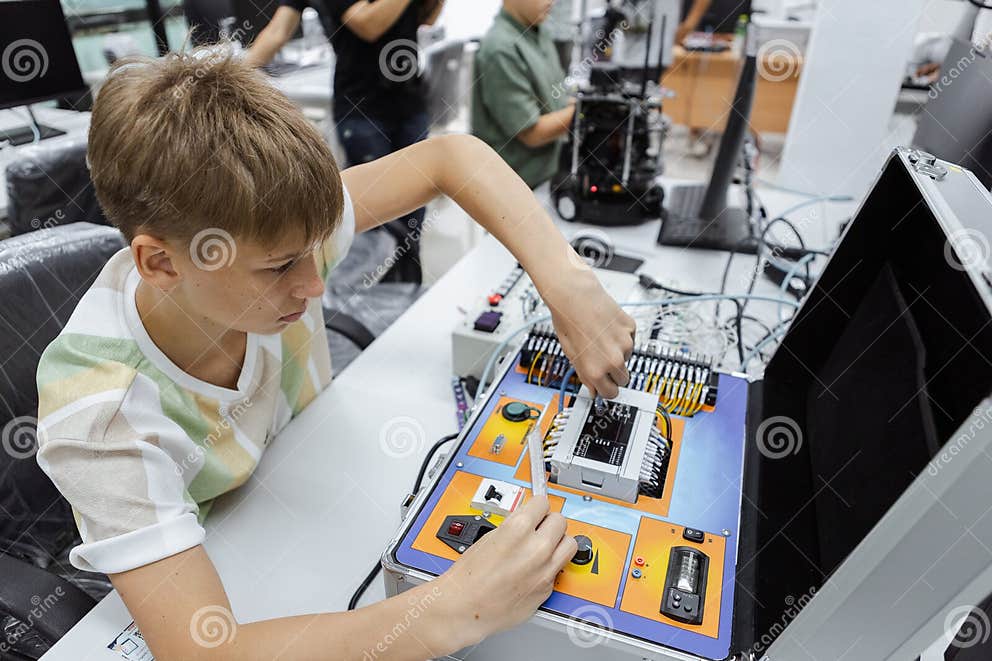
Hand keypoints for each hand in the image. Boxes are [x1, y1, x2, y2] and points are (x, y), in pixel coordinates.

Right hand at [433, 495, 576, 646]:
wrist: (464, 608)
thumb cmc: (468, 578)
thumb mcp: (488, 537)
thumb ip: (514, 526)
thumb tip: (528, 520)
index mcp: (519, 529)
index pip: (543, 502)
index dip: (537, 507)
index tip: (535, 510)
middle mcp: (537, 548)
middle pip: (560, 520)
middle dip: (549, 522)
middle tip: (539, 528)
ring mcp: (545, 569)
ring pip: (570, 544)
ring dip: (558, 542)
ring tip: (545, 545)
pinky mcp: (548, 588)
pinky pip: (560, 568)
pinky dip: (551, 565)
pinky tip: (537, 567)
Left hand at [544, 262, 635, 398]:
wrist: (575, 296)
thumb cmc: (568, 322)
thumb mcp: (571, 355)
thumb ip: (585, 374)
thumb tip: (594, 388)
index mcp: (595, 371)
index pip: (611, 394)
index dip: (606, 389)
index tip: (604, 384)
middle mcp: (612, 360)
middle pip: (624, 380)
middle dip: (615, 374)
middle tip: (603, 361)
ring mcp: (625, 345)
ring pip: (627, 358)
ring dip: (618, 353)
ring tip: (601, 338)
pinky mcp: (630, 329)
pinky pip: (630, 341)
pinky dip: (622, 337)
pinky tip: (607, 328)